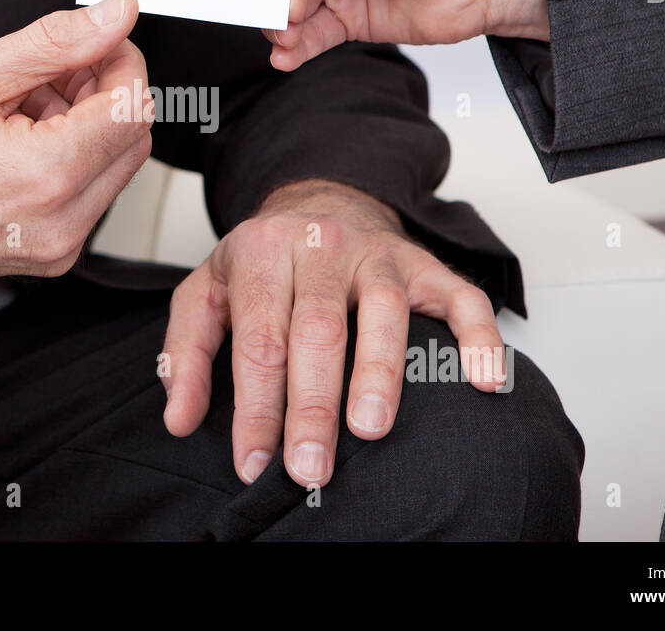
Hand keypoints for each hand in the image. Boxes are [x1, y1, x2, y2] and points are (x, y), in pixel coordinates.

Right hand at [0, 0, 153, 300]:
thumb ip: (55, 43)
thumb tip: (115, 15)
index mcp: (45, 176)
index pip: (133, 106)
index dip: (121, 62)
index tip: (93, 44)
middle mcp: (61, 223)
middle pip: (133, 138)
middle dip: (103, 94)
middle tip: (48, 74)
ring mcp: (56, 248)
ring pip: (115, 167)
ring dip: (86, 128)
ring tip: (21, 111)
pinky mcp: (48, 258)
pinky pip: (89, 198)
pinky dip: (70, 162)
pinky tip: (20, 145)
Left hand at [161, 179, 505, 486]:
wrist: (318, 198)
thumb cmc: (263, 261)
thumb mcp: (206, 292)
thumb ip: (187, 354)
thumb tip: (181, 420)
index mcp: (261, 252)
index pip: (259, 339)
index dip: (256, 407)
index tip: (254, 463)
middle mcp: (321, 247)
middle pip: (318, 329)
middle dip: (312, 404)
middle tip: (310, 466)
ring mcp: (378, 253)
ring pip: (384, 311)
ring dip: (379, 372)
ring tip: (370, 430)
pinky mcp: (425, 263)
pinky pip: (461, 296)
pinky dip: (478, 337)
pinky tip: (484, 380)